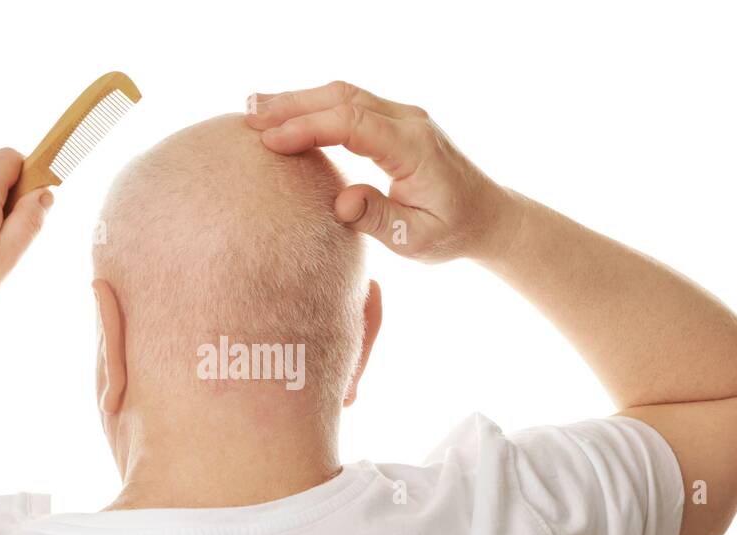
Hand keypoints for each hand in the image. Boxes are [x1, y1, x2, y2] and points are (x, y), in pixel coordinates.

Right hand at [246, 81, 518, 262]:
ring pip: (344, 94)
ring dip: (299, 100)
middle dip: (293, 104)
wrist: (487, 216)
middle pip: (343, 98)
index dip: (309, 129)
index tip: (271, 142)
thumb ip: (380, 219)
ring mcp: (403, 116)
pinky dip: (314, 105)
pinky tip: (286, 114)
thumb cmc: (452, 232)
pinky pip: (350, 103)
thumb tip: (342, 202)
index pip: (353, 125)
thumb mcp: (418, 238)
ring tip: (255, 108)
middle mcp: (409, 121)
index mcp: (414, 148)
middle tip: (248, 116)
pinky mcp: (394, 120)